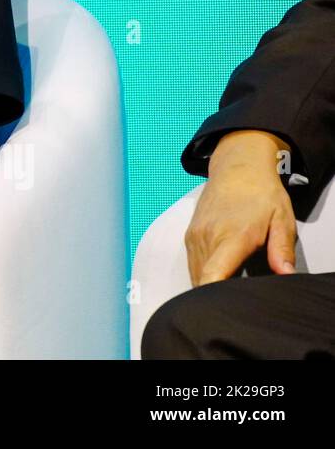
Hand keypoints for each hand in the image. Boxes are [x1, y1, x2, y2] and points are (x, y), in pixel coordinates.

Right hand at [185, 130, 297, 285]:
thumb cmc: (262, 194)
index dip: (212, 294)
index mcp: (232, 236)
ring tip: (230, 288)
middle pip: (202, 280)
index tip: (219, 307)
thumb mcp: (282, 219)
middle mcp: (208, 237)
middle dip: (216, 296)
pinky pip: (193, 264)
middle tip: (237, 299)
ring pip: (195, 274)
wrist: (236, 168)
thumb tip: (285, 274)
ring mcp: (195, 236)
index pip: (212, 274)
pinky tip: (221, 273)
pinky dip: (203, 274)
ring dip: (209, 285)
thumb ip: (281, 249)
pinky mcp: (189, 236)